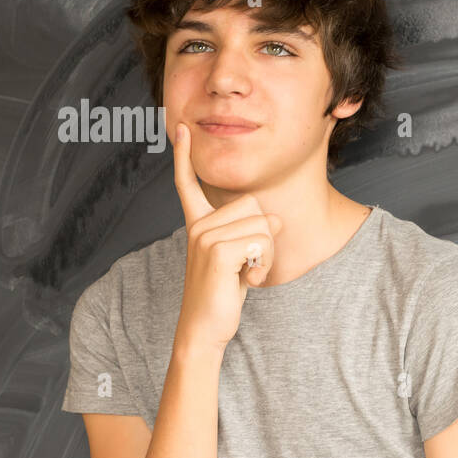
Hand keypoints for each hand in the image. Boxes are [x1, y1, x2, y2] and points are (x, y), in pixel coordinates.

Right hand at [169, 122, 281, 349]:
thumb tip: (275, 219)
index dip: (184, 156)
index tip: (182, 128)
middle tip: (248, 264)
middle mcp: (198, 226)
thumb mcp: (240, 259)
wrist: (204, 329)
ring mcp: (204, 237)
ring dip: (267, 254)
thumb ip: (254, 233)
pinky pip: (261, 242)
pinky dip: (264, 264)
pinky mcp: (217, 251)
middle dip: (265, 236)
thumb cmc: (223, 295)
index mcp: (197, 224)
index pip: (188, 184)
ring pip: (263, 225)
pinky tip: (248, 280)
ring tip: (247, 273)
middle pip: (255, 205)